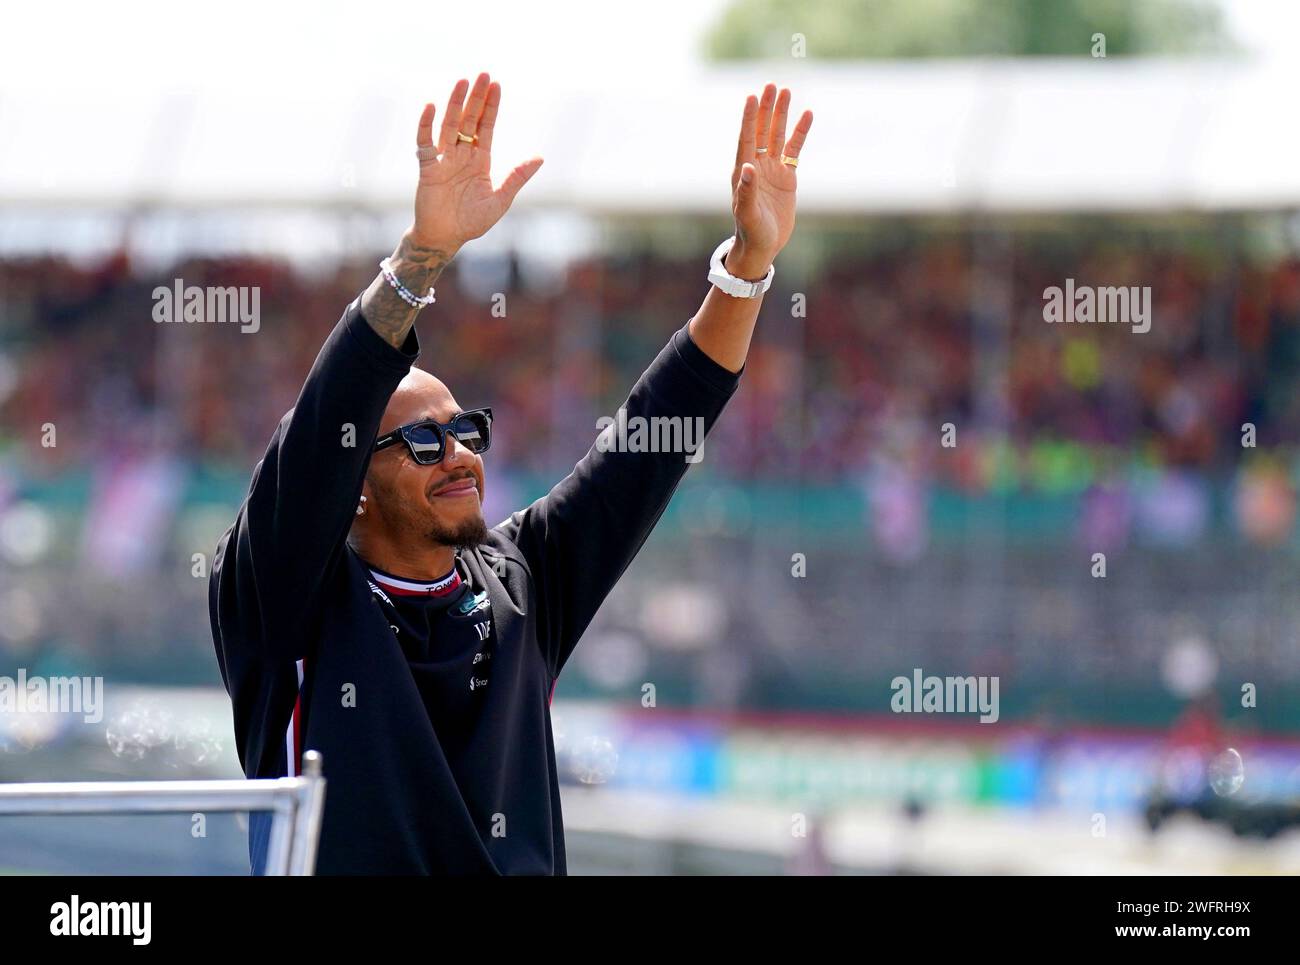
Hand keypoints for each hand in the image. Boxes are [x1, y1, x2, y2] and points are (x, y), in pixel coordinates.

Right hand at [410, 72, 543, 252]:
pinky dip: (426, 126)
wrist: (446, 238)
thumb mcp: (500, 199)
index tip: (496, 85)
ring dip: (455, 104)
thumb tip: (540, 158)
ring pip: (449, 125)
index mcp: (479, 160)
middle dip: (476, 98)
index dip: (491, 107)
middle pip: (469, 120)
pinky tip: (431, 108)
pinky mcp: (428, 169)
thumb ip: (517, 177)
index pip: (485, 127)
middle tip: (482, 75)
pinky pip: (426, 144)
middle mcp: (462, 155)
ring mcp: (444, 160)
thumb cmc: (472, 221)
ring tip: (463, 82)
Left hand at [726, 84, 812, 278]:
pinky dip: (800, 134)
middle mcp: (757, 166)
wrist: (763, 246)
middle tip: (772, 86)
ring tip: (786, 92)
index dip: (750, 118)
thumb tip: (747, 167)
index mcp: (743, 172)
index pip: (747, 138)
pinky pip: (794, 151)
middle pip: (762, 131)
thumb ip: (746, 190)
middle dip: (767, 109)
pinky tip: (806, 116)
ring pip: (778, 136)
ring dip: (781, 115)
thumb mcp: (747, 212)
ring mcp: (772, 170)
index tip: (753, 96)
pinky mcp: (787, 178)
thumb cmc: (751, 231)